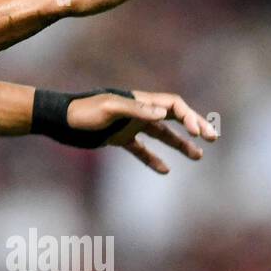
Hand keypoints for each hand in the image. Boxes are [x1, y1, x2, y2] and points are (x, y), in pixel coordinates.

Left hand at [67, 89, 217, 173]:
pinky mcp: (117, 138)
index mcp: (138, 100)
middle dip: (193, 127)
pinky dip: (153, 159)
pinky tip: (164, 170)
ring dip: (180, 144)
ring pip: (161, 135)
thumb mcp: (109, 108)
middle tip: (212, 138)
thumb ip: (136, 110)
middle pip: (172, 117)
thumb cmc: (82, 112)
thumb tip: (164, 113)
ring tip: (198, 156)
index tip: (198, 133)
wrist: (58, 121)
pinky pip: (141, 150)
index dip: (189, 117)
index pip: (173, 105)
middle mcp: (137, 112)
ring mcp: (128, 125)